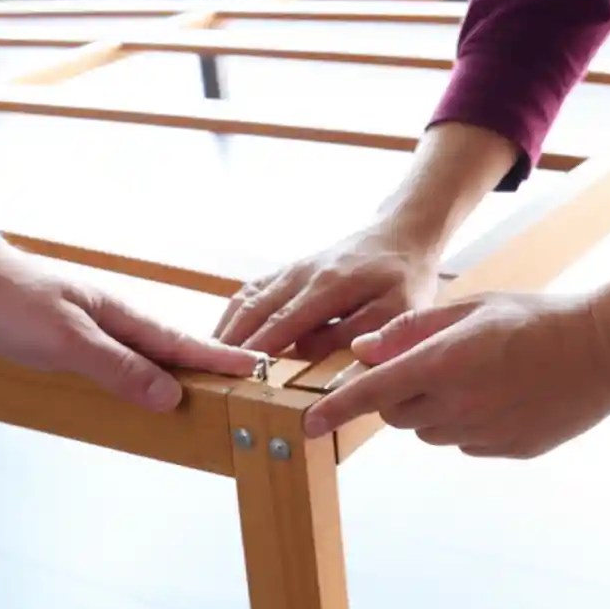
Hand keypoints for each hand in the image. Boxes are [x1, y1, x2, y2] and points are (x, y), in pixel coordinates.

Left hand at [0, 249, 261, 412]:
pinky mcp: (75, 336)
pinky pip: (122, 359)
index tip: (256, 369)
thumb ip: (119, 368)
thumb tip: (169, 397)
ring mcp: (97, 326)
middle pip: (172, 348)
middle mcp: (116, 320)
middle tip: (245, 383)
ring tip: (205, 389)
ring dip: (177, 370)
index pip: (182, 344)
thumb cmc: (13, 305)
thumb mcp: (69, 342)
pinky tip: (141, 382)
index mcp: (122, 317)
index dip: (218, 360)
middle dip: (209, 365)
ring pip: (148, 354)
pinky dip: (142, 372)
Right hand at [213, 224, 441, 359]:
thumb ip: (359, 333)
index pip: (282, 323)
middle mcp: (301, 274)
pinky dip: (233, 313)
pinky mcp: (288, 270)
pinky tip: (222, 334)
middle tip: (206, 374)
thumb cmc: (403, 280)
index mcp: (328, 286)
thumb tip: (311, 353)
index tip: (233, 374)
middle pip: (254, 310)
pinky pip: (251, 291)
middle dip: (229, 342)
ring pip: (247, 299)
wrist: (400, 234)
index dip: (256, 350)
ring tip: (205, 359)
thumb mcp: (398, 311)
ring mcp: (291, 270)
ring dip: (226, 328)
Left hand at [303, 270, 609, 457]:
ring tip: (475, 376)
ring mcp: (484, 433)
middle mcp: (459, 405)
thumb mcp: (470, 308)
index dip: (335, 408)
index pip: (372, 393)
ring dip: (433, 409)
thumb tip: (363, 348)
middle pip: (397, 414)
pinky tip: (499, 396)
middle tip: (431, 363)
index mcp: (444, 363)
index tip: (306, 424)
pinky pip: (466, 442)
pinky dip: (467, 423)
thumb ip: (412, 330)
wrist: (605, 350)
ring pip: (430, 431)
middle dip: (398, 393)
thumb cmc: (535, 318)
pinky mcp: (507, 450)